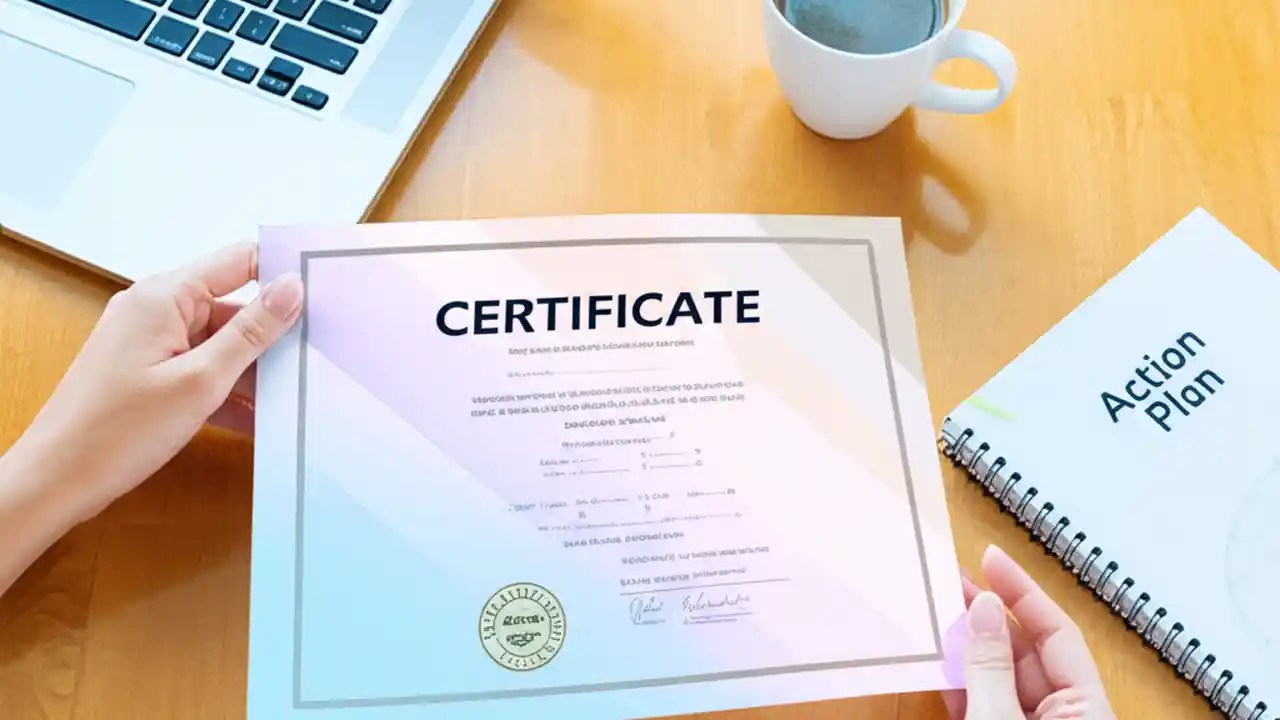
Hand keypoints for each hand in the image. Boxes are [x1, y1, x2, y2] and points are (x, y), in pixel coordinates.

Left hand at [15, 242, 302, 520]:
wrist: (56, 483)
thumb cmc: (115, 432)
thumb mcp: (200, 381)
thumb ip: (251, 332)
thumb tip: (292, 288)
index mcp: (164, 297)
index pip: (239, 261)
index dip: (282, 273)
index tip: (325, 294)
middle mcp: (156, 310)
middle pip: (233, 307)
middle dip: (273, 335)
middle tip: (318, 359)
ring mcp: (151, 343)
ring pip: (221, 344)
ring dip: (253, 371)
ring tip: (293, 398)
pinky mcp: (149, 374)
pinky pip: (202, 371)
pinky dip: (229, 392)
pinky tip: (258, 422)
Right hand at [945, 545, 1115, 719]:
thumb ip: (991, 668)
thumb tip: (984, 608)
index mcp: (1086, 709)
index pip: (1057, 633)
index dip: (1022, 591)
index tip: (990, 557)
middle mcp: (1063, 716)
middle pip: (1024, 652)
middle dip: (986, 615)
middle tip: (950, 579)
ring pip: (999, 678)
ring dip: (967, 648)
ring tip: (936, 611)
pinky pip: (982, 704)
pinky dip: (959, 684)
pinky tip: (936, 659)